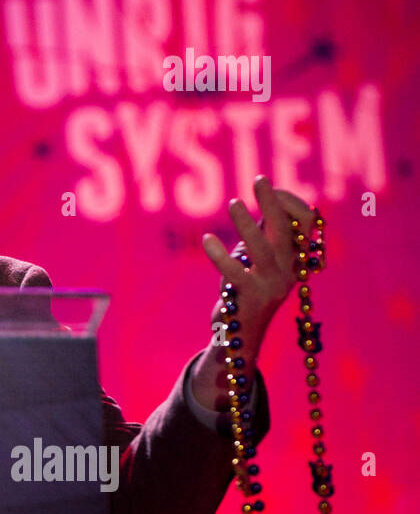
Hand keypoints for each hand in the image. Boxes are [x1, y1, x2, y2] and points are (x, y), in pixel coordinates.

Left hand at [191, 175, 313, 408]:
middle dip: (273, 202)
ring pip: (263, 248)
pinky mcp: (249, 298)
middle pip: (285, 231)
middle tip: (259, 179)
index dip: (289, 203)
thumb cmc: (246, 290)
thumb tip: (267, 203)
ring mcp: (271, 286)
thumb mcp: (259, 261)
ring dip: (247, 223)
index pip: (306, 225)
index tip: (269, 188)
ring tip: (233, 203)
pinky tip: (206, 239)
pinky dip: (219, 254)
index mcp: (296, 260)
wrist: (239, 334)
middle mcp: (289, 272)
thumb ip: (264, 236)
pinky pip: (234, 271)